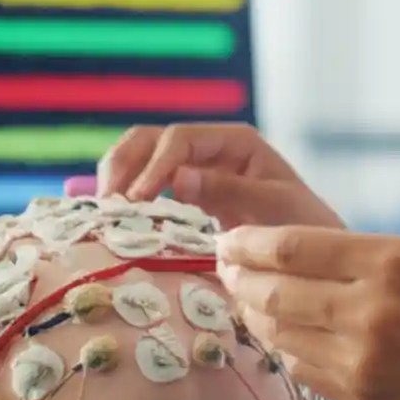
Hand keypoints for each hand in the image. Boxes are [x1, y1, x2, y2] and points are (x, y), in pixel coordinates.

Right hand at [96, 123, 342, 229]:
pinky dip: (115, 195)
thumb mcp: (275, 207)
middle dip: (121, 166)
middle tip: (107, 205)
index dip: (153, 166)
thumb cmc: (307, 228)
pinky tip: (81, 200)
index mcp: (234, 142)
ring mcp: (192, 173)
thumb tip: (178, 177)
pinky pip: (141, 188)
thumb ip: (231, 190)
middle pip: (148, 141)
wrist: (318, 261)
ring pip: (136, 160)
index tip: (134, 201)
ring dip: (112, 180)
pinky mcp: (181, 200)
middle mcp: (208, 150)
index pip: (179, 139)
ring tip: (98, 212)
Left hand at [216, 226, 399, 399]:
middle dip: (238, 278)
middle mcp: (371, 306)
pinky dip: (284, 350)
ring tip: (246, 303)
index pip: (292, 246)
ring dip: (253, 316)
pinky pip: (301, 368)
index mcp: (390, 260)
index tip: (229, 239)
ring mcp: (363, 356)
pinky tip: (281, 339)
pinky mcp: (361, 395)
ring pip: (279, 332)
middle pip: (273, 290)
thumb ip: (364, 262)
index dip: (248, 242)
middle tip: (225, 270)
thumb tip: (296, 256)